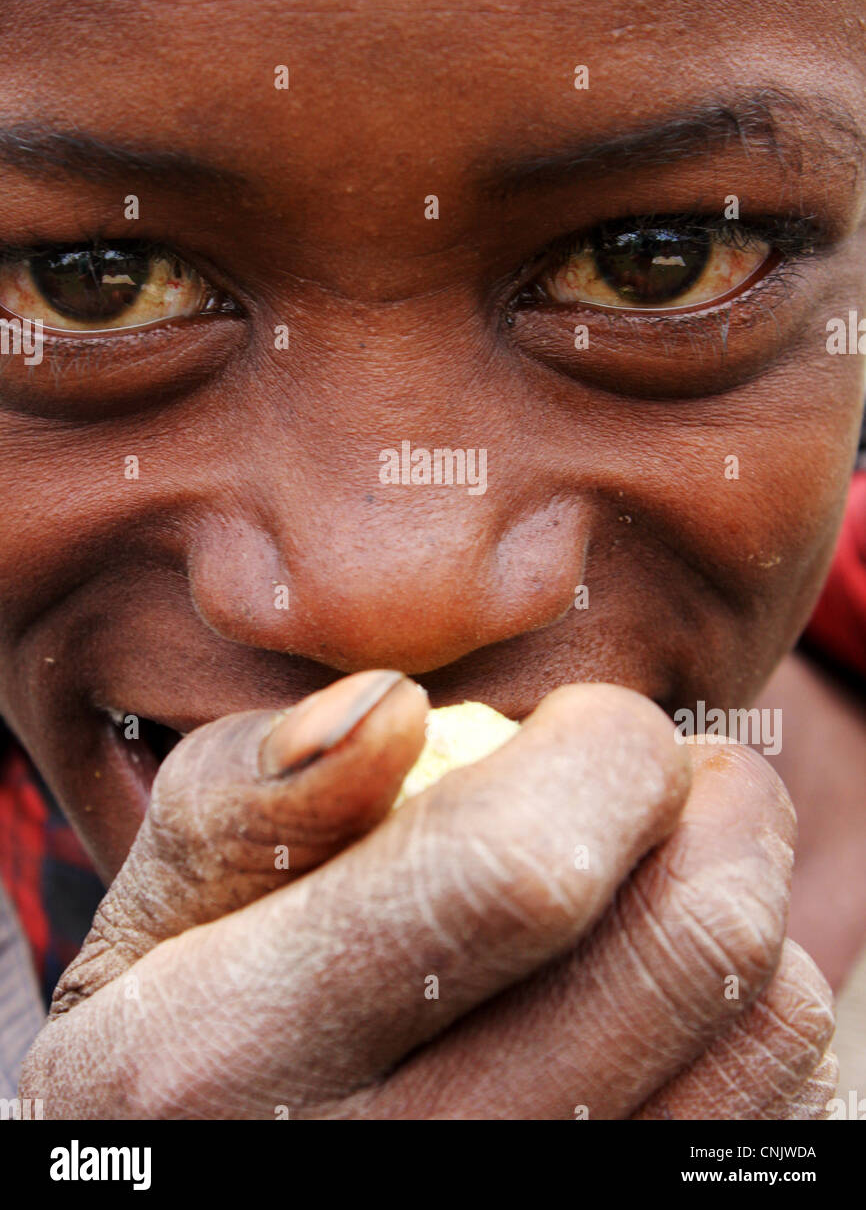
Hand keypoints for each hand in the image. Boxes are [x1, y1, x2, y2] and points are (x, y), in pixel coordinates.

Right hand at [20, 672, 834, 1118]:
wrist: (215, 1189)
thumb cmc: (183, 1052)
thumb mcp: (152, 920)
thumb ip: (246, 798)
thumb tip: (392, 710)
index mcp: (231, 1057)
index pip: (513, 870)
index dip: (603, 753)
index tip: (588, 724)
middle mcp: (400, 1173)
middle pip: (689, 948)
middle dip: (720, 804)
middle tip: (665, 776)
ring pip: (771, 1031)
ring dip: (739, 909)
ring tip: (655, 885)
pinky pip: (780, 1113)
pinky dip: (750, 1023)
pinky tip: (659, 1001)